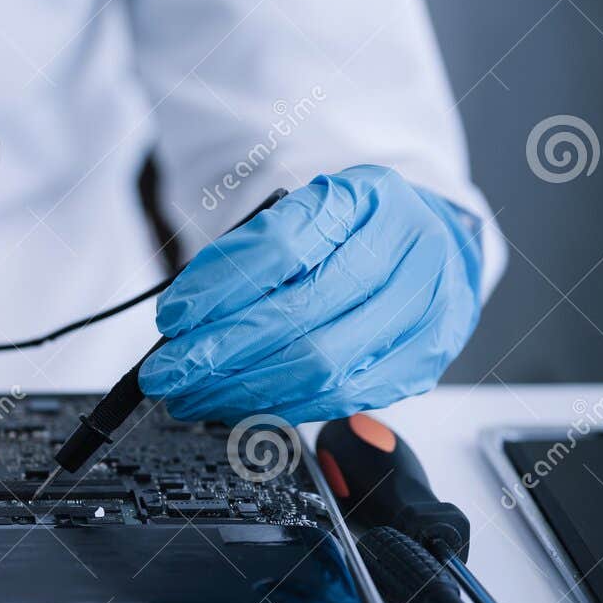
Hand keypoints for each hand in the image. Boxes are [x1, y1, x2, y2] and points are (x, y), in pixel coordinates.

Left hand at [138, 165, 483, 423]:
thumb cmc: (356, 229)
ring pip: (319, 366)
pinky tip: (237, 405)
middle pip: (297, 315)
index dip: (217, 286)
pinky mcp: (422, 360)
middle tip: (164, 373)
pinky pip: (340, 397)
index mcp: (367, 196)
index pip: (280, 245)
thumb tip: (183, 317)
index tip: (172, 316)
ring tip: (190, 395)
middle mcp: (407, 249)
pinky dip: (278, 406)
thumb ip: (251, 251)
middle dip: (217, 352)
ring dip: (240, 389)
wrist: (437, 243)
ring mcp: (424, 309)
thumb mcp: (305, 211)